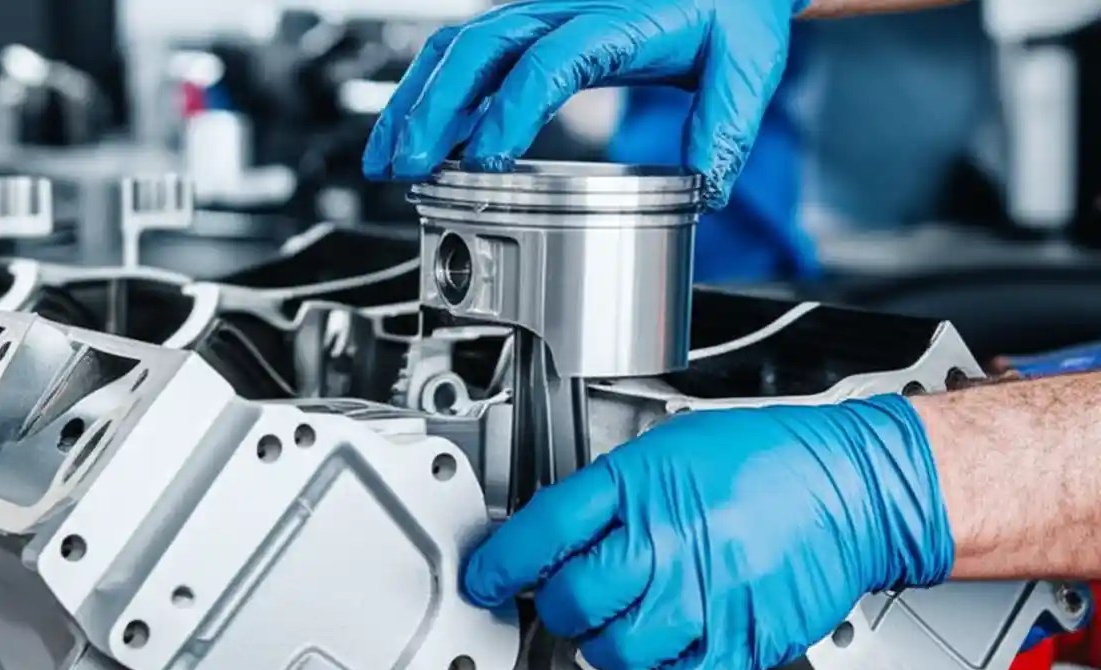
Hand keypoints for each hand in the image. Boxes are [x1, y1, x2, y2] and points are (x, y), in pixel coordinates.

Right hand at [363, 0, 808, 207]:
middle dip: (434, 109)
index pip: (548, 63)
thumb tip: (706, 188)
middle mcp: (566, 10)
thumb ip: (726, 128)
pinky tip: (412, 131)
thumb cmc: (734, 12)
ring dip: (416, 100)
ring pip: (459, 46)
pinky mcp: (531, 29)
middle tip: (408, 166)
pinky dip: (431, 91)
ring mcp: (541, 15)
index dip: (511, 112)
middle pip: (480, 49)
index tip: (489, 163)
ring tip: (385, 156)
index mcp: (617, 21)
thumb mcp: (747, 67)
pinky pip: (467, 52)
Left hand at [462, 394, 953, 669]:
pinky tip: (664, 656)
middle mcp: (667, 539)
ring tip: (626, 623)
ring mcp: (705, 593)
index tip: (484, 579)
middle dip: (560, 606)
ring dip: (608, 645)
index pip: (543, 528)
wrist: (853, 484)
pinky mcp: (742, 639)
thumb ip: (610, 493)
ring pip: (615, 650)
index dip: (500, 561)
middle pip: (572, 599)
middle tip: (574, 599)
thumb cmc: (767, 460)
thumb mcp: (669, 448)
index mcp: (640, 484)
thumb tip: (554, 534)